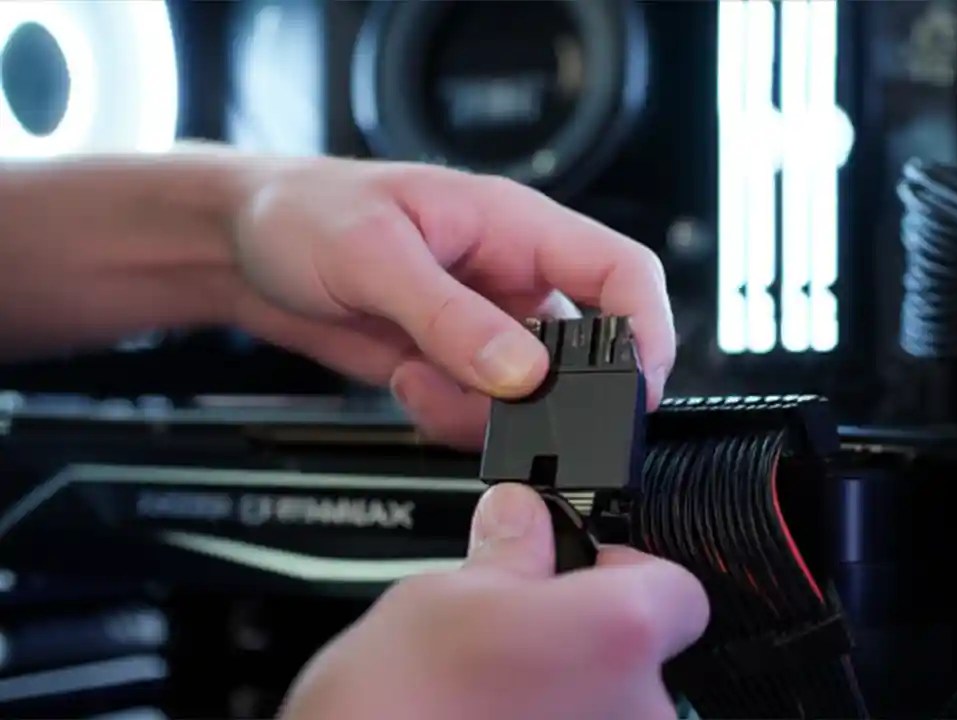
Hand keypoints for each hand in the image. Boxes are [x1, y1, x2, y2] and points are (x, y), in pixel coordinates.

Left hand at [230, 157, 673, 446]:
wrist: (239, 246)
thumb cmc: (303, 212)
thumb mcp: (374, 256)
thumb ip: (451, 318)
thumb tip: (523, 373)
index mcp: (516, 225)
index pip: (621, 270)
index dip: (647, 329)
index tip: (640, 388)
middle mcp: (511, 276)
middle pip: (586, 347)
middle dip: (554, 394)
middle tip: (510, 412)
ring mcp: (485, 323)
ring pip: (532, 393)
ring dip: (484, 410)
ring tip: (422, 380)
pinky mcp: (454, 361)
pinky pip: (483, 409)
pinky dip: (450, 415)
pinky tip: (408, 382)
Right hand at [279, 484, 708, 719]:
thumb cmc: (391, 712)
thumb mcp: (436, 597)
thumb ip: (505, 556)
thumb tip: (520, 519)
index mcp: (620, 633)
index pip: (676, 591)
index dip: (625, 576)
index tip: (573, 579)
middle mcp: (645, 712)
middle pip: (641, 662)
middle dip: (585, 649)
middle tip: (513, 648)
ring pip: (608, 717)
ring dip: (566, 707)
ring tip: (490, 705)